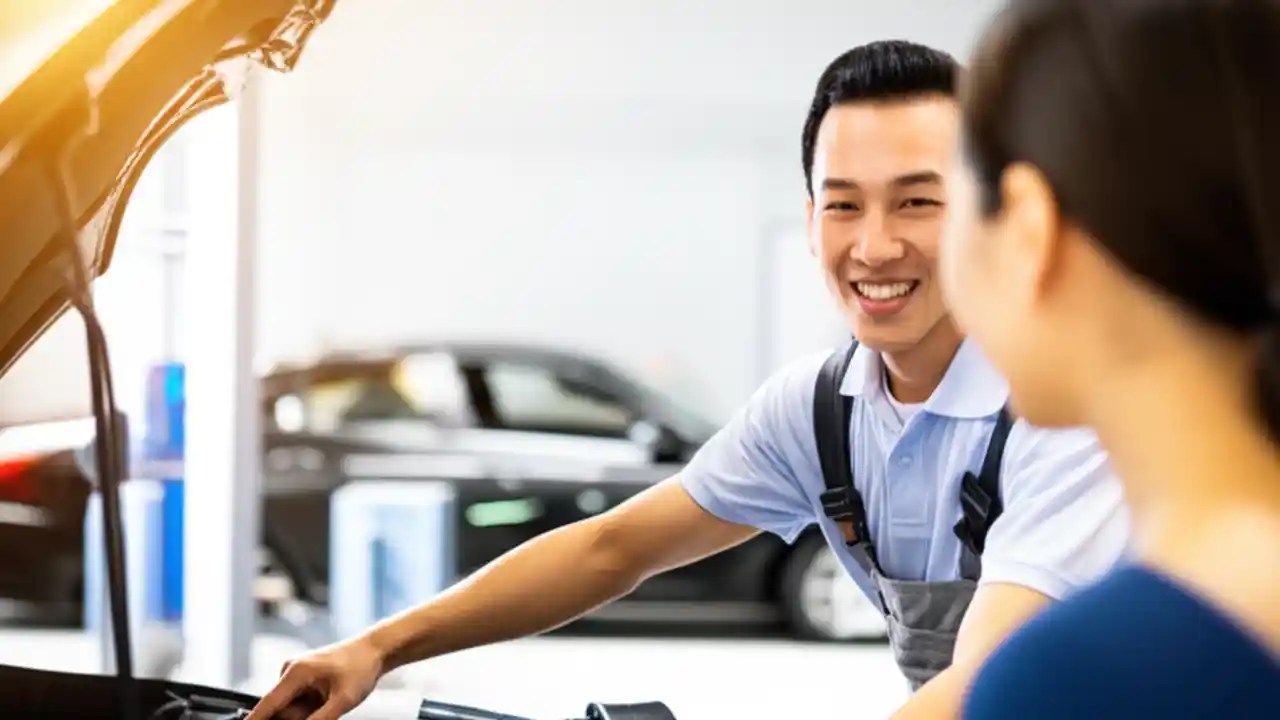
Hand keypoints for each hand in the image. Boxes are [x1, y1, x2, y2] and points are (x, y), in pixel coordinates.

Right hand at [246, 635, 385, 719]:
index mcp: (296, 672)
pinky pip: (299, 702)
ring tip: (331, 697)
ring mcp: (295, 674)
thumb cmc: (361, 668)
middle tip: (327, 705)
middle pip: (283, 711)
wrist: (374, 650)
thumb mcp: (343, 700)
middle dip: (301, 716)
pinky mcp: (301, 678)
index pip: (267, 704)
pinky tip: (328, 696)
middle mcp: (290, 670)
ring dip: (308, 712)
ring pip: (291, 709)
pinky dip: (311, 707)